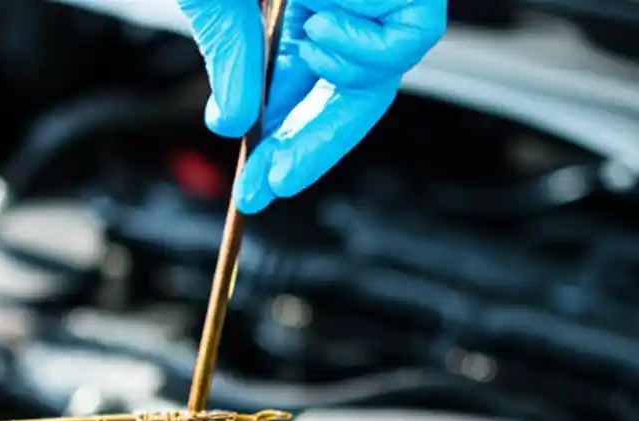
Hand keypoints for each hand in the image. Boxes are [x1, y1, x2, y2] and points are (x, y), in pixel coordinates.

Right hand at [178, 0, 446, 211]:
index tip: (258, 185)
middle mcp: (343, 3)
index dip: (285, 139)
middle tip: (270, 184)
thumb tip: (230, 123)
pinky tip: (323, 23)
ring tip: (306, 36)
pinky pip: (411, 40)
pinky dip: (366, 52)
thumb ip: (227, 56)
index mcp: (300, 5)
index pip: (305, 89)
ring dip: (338, 78)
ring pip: (382, 75)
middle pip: (350, 98)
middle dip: (310, 146)